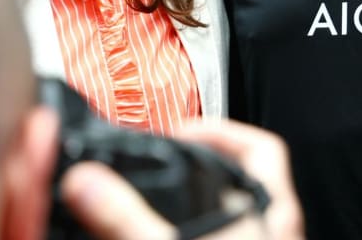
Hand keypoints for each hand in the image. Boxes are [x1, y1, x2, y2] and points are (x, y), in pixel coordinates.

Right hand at [60, 120, 304, 239]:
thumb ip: (125, 218)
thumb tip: (85, 181)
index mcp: (270, 213)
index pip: (261, 149)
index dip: (221, 132)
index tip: (177, 134)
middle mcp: (275, 234)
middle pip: (244, 183)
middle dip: (197, 175)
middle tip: (155, 173)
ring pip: (233, 219)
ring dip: (191, 212)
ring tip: (146, 213)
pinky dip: (191, 238)